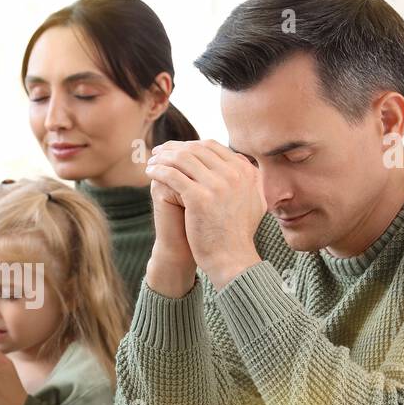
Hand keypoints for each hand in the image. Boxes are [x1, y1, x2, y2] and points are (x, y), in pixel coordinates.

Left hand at [145, 140, 265, 288]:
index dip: (190, 145)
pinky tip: (149, 173)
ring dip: (163, 157)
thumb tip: (241, 160)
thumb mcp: (254, 201)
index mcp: (246, 172)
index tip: (176, 149)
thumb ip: (249, 179)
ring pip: (182, 159)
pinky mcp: (199, 198)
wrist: (232, 259)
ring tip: (152, 161)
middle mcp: (234, 174)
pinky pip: (172, 175)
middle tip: (159, 151)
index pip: (212, 147)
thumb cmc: (237, 234)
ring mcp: (217, 185)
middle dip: (174, 148)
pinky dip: (158, 170)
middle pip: (196, 149)